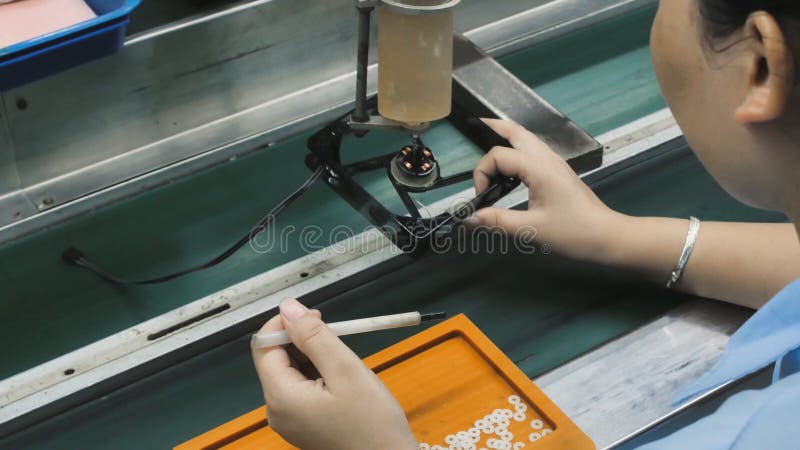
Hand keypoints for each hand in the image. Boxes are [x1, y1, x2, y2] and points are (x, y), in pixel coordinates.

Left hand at [252, 299, 417, 449]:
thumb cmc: (372, 423)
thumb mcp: (345, 370)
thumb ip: (314, 336)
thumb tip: (288, 307)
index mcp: (280, 397)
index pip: (264, 346)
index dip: (285, 324)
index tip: (316, 316)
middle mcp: (276, 410)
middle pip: (276, 358)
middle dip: (302, 340)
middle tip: (337, 337)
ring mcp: (288, 419)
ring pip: (290, 371)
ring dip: (313, 356)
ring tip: (344, 364)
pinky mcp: (302, 424)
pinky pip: (300, 388)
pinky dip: (317, 374)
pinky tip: (341, 379)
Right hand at [471, 118, 625, 262]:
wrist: (607, 236)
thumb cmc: (574, 232)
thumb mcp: (533, 229)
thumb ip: (498, 221)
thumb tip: (470, 218)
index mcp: (539, 169)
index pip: (498, 155)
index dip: (482, 173)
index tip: (482, 197)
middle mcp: (547, 159)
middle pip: (516, 132)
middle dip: (492, 128)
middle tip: (472, 130)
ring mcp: (555, 163)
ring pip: (526, 138)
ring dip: (505, 137)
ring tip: (486, 142)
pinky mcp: (558, 171)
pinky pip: (533, 150)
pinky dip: (516, 149)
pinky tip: (509, 165)